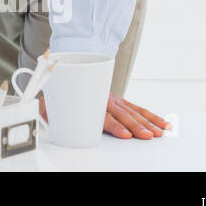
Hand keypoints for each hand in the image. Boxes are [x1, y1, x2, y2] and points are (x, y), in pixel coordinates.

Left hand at [37, 93, 169, 139]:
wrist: (66, 68)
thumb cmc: (59, 91)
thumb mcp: (49, 103)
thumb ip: (48, 112)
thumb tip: (43, 119)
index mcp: (88, 101)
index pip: (103, 116)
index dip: (115, 126)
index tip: (125, 135)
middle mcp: (103, 99)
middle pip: (122, 115)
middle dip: (136, 127)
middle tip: (147, 136)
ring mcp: (112, 98)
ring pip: (133, 111)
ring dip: (148, 122)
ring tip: (160, 132)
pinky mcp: (118, 100)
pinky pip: (137, 108)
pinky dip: (150, 116)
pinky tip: (162, 124)